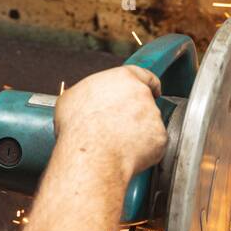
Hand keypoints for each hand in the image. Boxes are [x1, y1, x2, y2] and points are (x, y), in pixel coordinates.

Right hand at [52, 65, 166, 180]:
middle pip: (145, 101)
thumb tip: (86, 100)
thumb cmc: (79, 128)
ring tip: (116, 143)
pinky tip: (126, 153)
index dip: (149, 83)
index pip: (143, 74)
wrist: (92, 156)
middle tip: (120, 126)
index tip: (153, 89)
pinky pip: (153, 145)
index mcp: (123, 79)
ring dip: (138, 133)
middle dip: (136, 113)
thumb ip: (88, 93)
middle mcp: (142, 94)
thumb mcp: (72, 99)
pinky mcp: (159, 138)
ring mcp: (153, 116)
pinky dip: (143, 150)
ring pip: (149, 125)